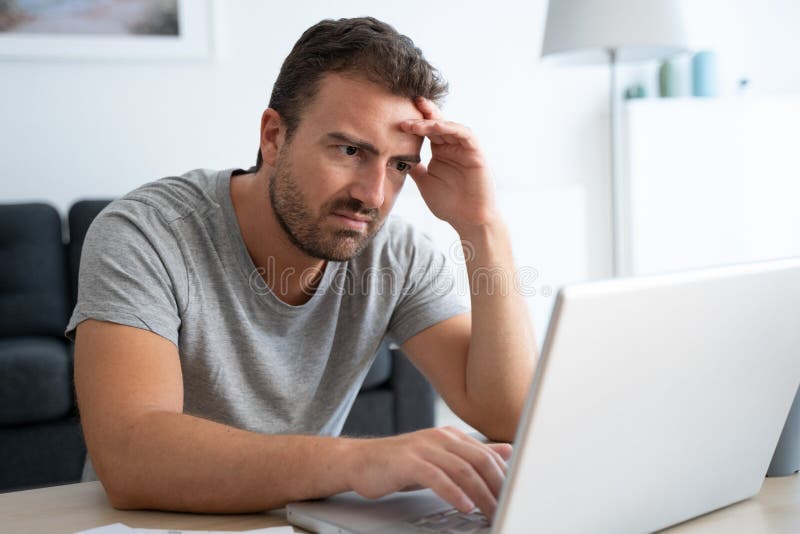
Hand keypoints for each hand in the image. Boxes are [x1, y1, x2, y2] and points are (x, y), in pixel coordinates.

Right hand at [346, 426, 512, 518]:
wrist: (360, 461)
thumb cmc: (401, 463)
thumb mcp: (441, 457)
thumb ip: (472, 455)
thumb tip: (507, 451)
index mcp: (451, 436)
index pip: (487, 455)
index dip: (505, 477)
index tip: (516, 496)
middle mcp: (440, 437)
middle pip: (479, 460)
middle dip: (498, 486)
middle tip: (508, 506)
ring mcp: (424, 447)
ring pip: (462, 469)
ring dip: (481, 493)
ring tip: (492, 511)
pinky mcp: (408, 461)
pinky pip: (437, 477)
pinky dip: (454, 493)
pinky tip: (465, 506)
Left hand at [400, 98, 498, 232]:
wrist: (469, 221)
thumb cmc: (449, 204)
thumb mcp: (424, 182)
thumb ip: (413, 167)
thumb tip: (392, 156)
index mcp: (440, 151)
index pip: (426, 130)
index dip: (413, 121)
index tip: (394, 115)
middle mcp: (452, 146)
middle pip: (437, 122)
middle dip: (422, 113)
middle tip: (406, 102)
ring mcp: (465, 148)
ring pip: (449, 125)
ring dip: (432, 121)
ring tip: (414, 121)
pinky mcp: (476, 152)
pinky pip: (464, 134)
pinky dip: (450, 127)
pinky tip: (434, 126)